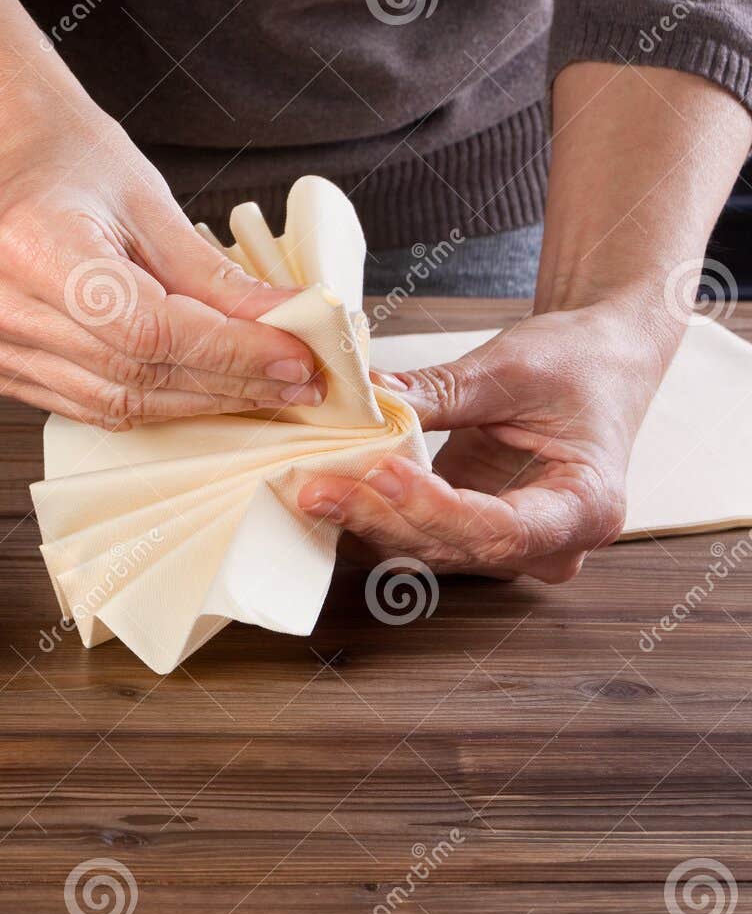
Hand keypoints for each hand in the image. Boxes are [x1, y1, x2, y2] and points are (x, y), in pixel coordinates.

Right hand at [0, 109, 323, 428]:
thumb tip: (284, 323)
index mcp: (32, 248)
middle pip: (135, 374)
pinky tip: (200, 389)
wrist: (10, 162)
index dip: (229, 352)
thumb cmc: (71, 164)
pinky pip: (90, 408)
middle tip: (295, 377)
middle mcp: (0, 306)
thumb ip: (213, 275)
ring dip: (198, 401)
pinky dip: (153, 404)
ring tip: (259, 386)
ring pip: (117, 404)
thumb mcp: (151, 202)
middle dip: (227, 381)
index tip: (294, 356)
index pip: (148, 329)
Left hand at [297, 306, 668, 581]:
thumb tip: (370, 401)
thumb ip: (441, 394)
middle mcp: (550, 544)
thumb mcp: (512, 368)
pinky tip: (331, 492)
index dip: (435, 509)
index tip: (382, 473)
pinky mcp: (471, 532)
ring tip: (314, 487)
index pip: (503, 530)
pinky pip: (416, 537)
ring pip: (427, 551)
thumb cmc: (578, 363)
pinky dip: (373, 516)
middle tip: (320, 486)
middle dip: (382, 518)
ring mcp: (509, 546)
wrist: (600, 362)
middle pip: (455, 547)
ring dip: (367, 523)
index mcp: (586, 507)